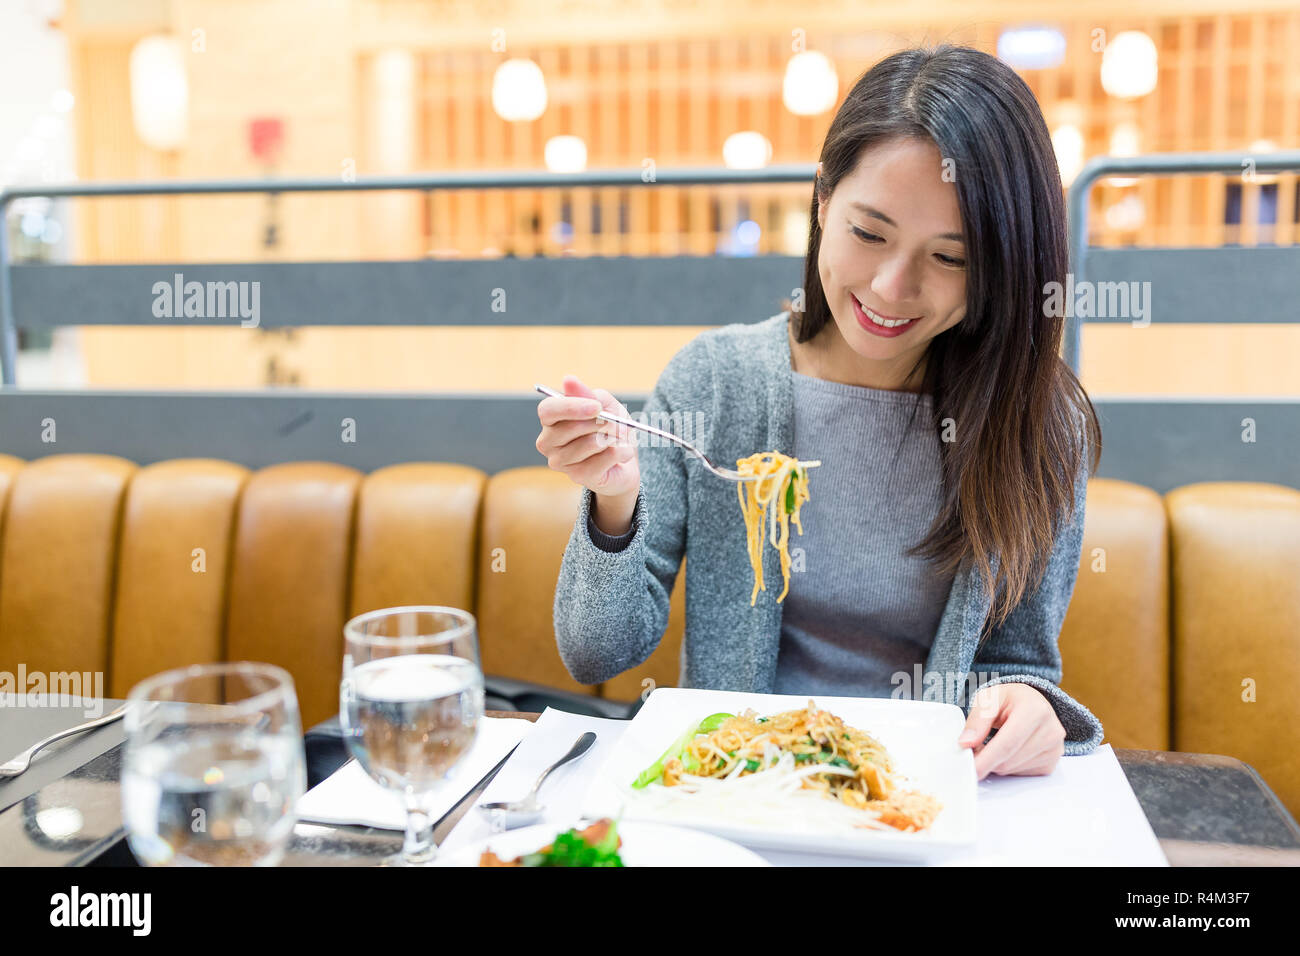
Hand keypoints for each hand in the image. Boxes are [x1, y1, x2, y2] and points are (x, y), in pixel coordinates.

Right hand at [535, 374, 640, 499]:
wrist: (623, 461)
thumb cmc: (610, 430)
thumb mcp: (606, 406)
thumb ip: (589, 395)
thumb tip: (568, 380)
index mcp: (551, 420)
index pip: (548, 410)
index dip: (572, 407)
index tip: (597, 407)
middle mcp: (549, 442)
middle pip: (570, 427)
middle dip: (601, 423)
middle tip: (618, 423)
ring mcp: (561, 462)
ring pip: (589, 444)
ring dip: (614, 437)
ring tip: (621, 438)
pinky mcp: (578, 476)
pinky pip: (603, 459)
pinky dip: (620, 452)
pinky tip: (623, 452)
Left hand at [957, 682, 1065, 780]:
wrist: (1032, 702)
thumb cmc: (1010, 699)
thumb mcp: (989, 698)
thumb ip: (977, 720)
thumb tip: (966, 743)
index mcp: (1035, 710)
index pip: (1007, 744)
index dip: (986, 759)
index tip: (971, 769)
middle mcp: (1051, 731)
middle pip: (1009, 760)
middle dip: (986, 760)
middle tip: (974, 749)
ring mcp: (1054, 749)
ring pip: (1013, 769)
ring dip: (997, 763)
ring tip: (994, 743)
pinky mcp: (1052, 762)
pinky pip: (1022, 774)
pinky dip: (1008, 767)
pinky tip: (1008, 751)